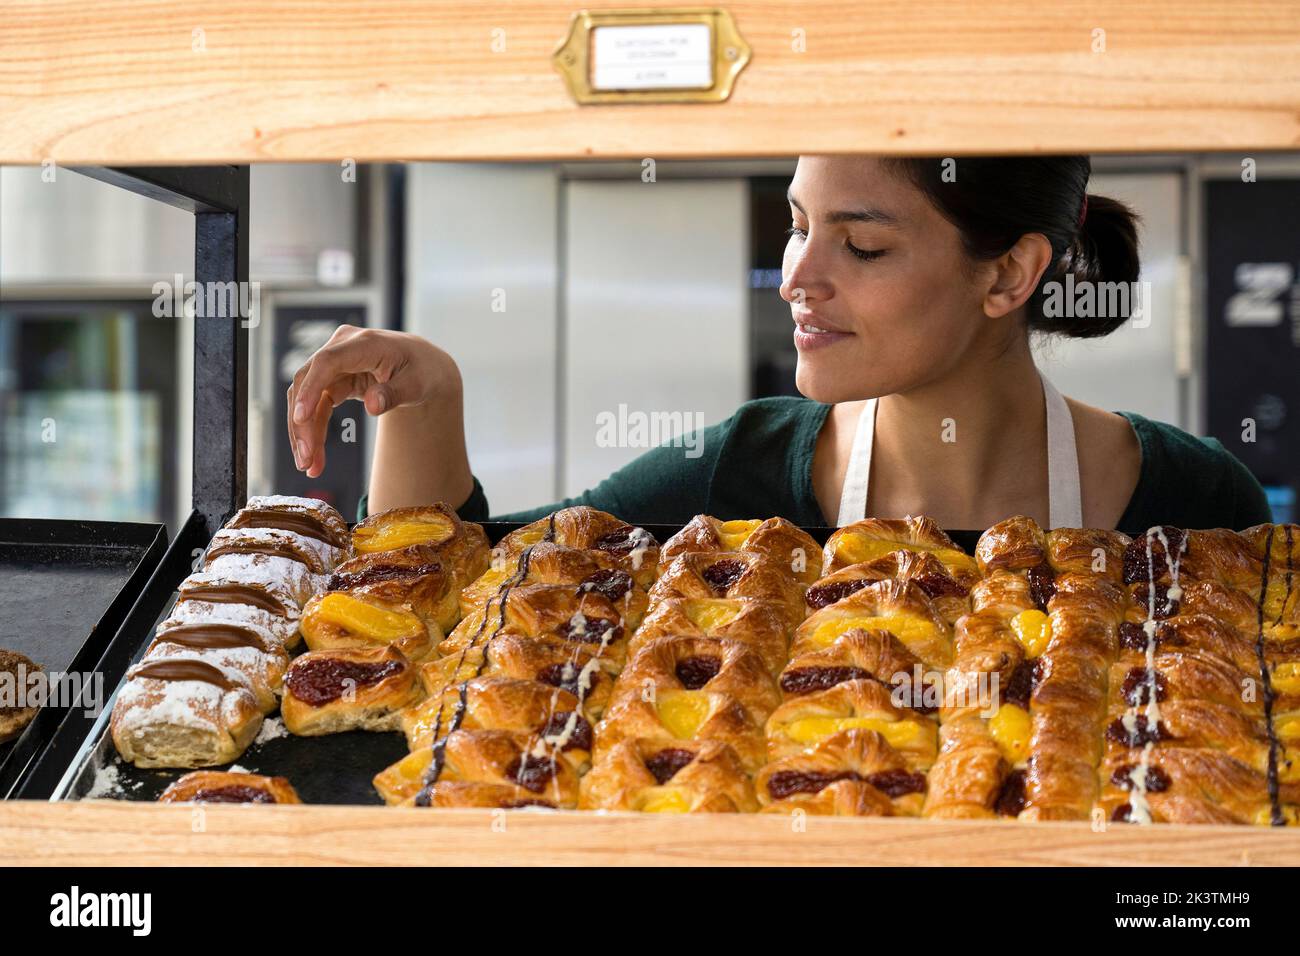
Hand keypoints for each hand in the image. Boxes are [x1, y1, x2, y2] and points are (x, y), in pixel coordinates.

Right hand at [286, 325, 451, 477]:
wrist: (424, 367)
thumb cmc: (422, 371)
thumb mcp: (417, 383)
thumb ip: (394, 393)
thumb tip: (372, 406)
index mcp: (363, 344)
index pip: (327, 363)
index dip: (310, 389)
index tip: (300, 417)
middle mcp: (341, 349)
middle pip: (308, 382)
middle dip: (302, 422)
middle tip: (306, 458)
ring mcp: (334, 364)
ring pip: (306, 398)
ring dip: (303, 432)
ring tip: (308, 465)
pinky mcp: (333, 380)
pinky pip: (316, 407)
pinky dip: (313, 432)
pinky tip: (315, 457)